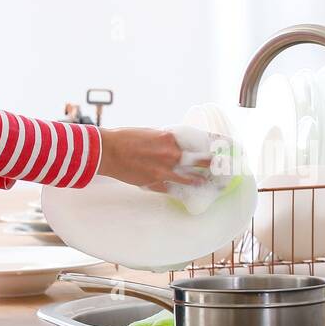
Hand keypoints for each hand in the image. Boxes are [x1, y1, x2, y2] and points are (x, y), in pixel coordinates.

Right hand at [96, 127, 211, 189]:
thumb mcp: (148, 132)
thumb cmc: (124, 138)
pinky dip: (177, 190)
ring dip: (198, 180)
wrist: (107, 151)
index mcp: (169, 139)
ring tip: (204, 181)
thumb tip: (174, 143)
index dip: (209, 146)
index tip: (217, 148)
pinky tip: (183, 192)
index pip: (196, 142)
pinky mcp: (154, 183)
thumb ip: (164, 139)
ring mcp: (163, 171)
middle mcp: (170, 155)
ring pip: (188, 179)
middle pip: (198, 161)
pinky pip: (171, 189)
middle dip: (210, 164)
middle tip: (217, 166)